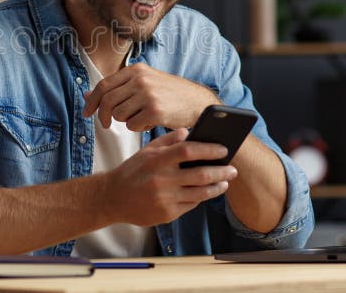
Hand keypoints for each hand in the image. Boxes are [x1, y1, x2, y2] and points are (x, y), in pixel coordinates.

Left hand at [82, 62, 218, 130]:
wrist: (198, 102)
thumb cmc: (169, 94)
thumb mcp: (144, 83)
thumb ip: (118, 88)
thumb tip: (86, 95)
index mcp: (136, 70)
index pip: (103, 85)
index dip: (91, 101)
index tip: (86, 113)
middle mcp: (140, 79)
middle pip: (107, 101)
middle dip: (103, 116)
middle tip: (105, 125)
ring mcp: (148, 94)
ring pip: (118, 115)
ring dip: (126, 121)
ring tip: (141, 117)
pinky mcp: (155, 110)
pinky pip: (132, 125)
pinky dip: (138, 128)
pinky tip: (151, 122)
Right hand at [104, 129, 236, 225]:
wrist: (112, 198)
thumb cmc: (132, 171)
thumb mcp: (146, 151)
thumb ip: (168, 141)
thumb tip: (188, 131)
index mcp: (157, 160)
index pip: (189, 150)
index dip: (209, 149)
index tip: (223, 149)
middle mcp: (162, 180)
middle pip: (200, 174)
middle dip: (221, 171)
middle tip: (232, 169)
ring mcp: (165, 199)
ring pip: (200, 193)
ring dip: (217, 187)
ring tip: (225, 181)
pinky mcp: (167, 214)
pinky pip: (191, 205)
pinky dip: (201, 197)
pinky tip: (207, 192)